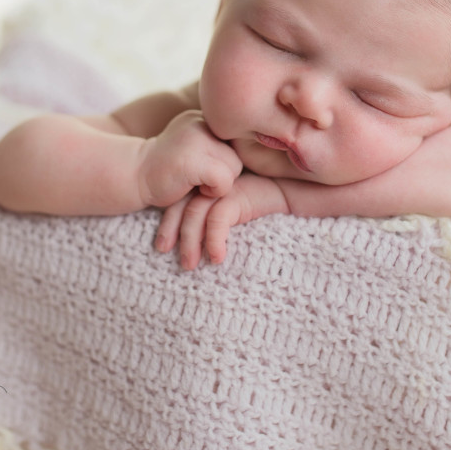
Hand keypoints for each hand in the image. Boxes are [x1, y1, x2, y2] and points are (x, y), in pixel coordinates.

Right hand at [137, 110, 242, 207]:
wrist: (131, 175)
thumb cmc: (166, 169)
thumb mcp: (192, 146)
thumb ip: (214, 143)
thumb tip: (254, 146)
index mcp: (203, 118)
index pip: (235, 141)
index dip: (224, 162)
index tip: (205, 169)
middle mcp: (201, 122)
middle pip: (238, 154)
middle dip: (223, 172)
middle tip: (198, 177)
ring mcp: (196, 139)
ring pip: (234, 167)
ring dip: (219, 183)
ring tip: (194, 181)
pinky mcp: (193, 160)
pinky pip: (225, 180)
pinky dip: (214, 191)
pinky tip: (194, 188)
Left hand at [155, 174, 287, 269]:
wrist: (289, 194)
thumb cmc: (259, 208)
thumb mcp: (229, 215)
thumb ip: (210, 220)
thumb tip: (191, 248)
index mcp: (205, 186)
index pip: (179, 202)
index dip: (167, 224)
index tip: (162, 247)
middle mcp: (210, 184)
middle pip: (182, 206)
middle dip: (172, 231)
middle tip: (166, 253)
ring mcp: (223, 188)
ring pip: (196, 214)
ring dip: (190, 242)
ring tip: (190, 265)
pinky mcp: (238, 195)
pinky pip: (218, 218)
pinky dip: (214, 239)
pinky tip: (217, 258)